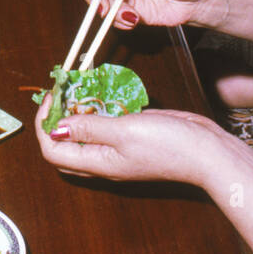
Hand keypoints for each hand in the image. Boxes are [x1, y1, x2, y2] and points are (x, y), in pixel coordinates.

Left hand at [35, 96, 214, 185]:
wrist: (207, 152)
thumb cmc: (169, 145)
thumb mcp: (125, 131)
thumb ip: (89, 128)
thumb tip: (55, 128)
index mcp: (98, 164)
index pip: (53, 152)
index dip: (45, 125)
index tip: (52, 98)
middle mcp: (104, 160)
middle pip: (64, 146)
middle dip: (55, 119)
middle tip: (61, 93)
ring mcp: (118, 150)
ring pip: (84, 135)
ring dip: (77, 112)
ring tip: (79, 88)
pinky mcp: (131, 138)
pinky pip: (105, 127)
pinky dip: (98, 111)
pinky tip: (103, 94)